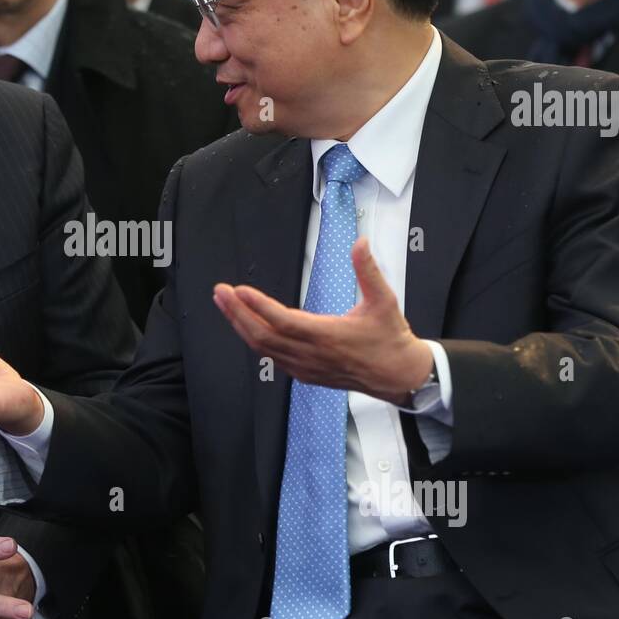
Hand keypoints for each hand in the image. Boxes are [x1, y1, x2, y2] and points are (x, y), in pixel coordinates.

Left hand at [213, 237, 432, 405]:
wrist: (397, 376)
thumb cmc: (390, 339)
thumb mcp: (384, 300)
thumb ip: (368, 270)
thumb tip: (360, 243)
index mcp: (328, 336)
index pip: (283, 321)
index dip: (258, 306)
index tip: (239, 290)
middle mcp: (311, 355)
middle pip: (263, 336)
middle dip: (237, 313)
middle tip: (220, 293)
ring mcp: (305, 367)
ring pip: (263, 348)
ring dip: (241, 325)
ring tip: (225, 304)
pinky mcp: (305, 374)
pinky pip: (272, 358)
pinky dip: (255, 340)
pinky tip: (246, 326)